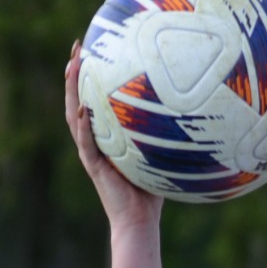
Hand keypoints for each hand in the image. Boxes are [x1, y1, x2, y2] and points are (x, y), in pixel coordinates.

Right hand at [64, 41, 162, 233]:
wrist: (139, 221)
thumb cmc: (152, 189)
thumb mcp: (159, 153)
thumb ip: (165, 132)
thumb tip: (194, 107)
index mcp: (104, 135)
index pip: (92, 98)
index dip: (89, 74)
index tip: (93, 47)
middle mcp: (92, 140)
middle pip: (76, 99)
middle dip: (74, 72)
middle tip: (77, 46)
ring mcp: (89, 152)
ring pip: (73, 115)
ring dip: (71, 91)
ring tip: (72, 67)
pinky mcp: (93, 166)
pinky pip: (86, 142)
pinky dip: (83, 125)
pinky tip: (83, 108)